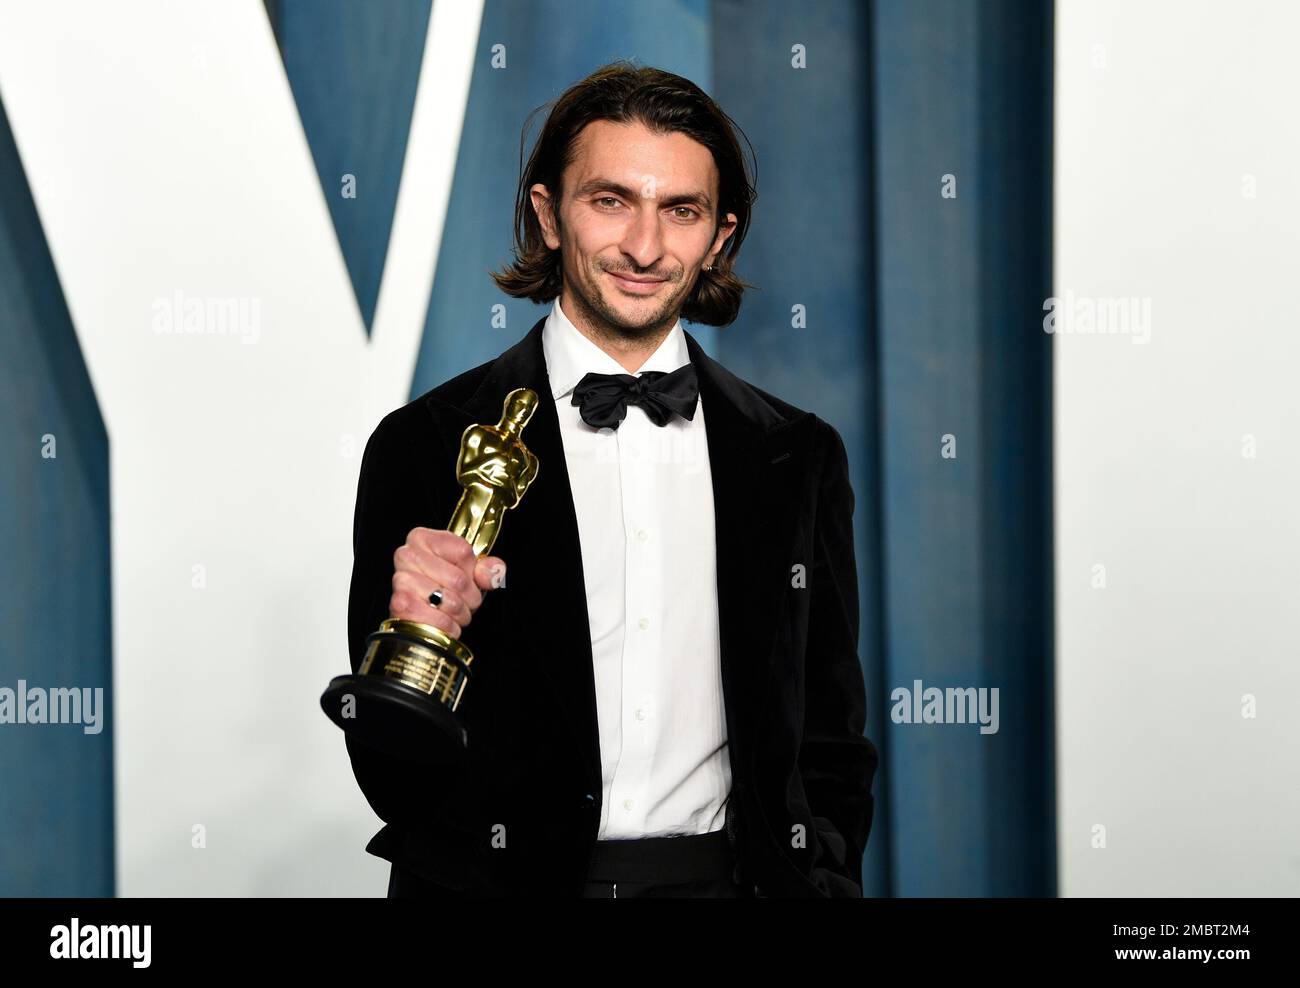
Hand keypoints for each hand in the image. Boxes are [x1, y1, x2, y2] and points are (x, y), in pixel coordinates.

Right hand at [388, 527, 505, 637]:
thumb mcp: (468, 570)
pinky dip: (448, 627)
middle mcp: (407, 554)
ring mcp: (401, 579)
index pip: (463, 552)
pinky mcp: (401, 605)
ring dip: (459, 614)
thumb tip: (490, 574)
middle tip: (464, 601)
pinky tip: (443, 621)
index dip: (472, 571)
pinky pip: (440, 620)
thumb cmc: (441, 587)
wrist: (418, 611)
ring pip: (451, 602)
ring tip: (453, 611)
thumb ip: (487, 568)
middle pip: (458, 580)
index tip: (467, 577)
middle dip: (469, 598)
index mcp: (423, 538)